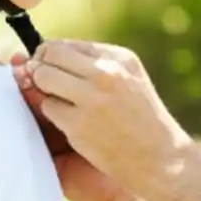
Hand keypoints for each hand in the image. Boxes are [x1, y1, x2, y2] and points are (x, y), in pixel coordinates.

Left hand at [20, 40, 193, 197]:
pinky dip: (54, 114)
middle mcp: (106, 73)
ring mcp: (91, 98)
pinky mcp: (78, 124)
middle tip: (43, 81)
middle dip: (40, 66)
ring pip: (43, 78)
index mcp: (119, 58)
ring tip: (62, 102)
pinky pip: (48, 107)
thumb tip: (46, 55)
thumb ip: (94, 63)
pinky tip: (71, 122)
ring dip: (45, 90)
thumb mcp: (129, 78)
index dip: (51, 55)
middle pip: (51, 55)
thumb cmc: (140, 117)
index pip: (67, 44)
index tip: (49, 66)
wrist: (159, 157)